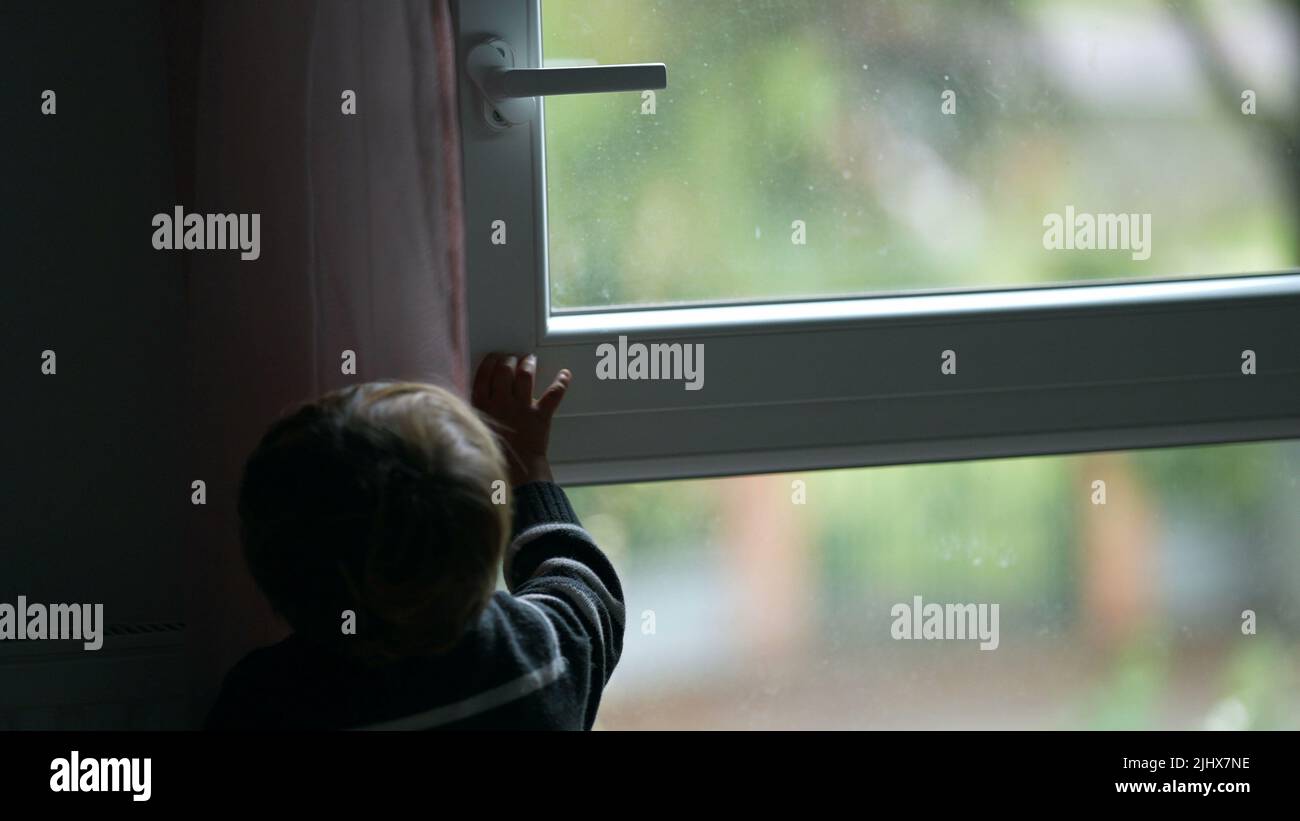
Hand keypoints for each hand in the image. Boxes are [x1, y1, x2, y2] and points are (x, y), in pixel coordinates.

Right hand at [472, 352, 571, 486]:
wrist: (514, 473)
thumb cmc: (495, 451)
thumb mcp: (477, 428)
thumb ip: (479, 410)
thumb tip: (483, 392)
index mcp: (482, 406)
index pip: (484, 374)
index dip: (491, 362)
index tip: (495, 358)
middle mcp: (501, 402)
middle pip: (504, 370)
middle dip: (509, 360)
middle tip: (512, 359)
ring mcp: (522, 408)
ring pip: (525, 376)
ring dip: (528, 364)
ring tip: (530, 360)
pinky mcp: (540, 415)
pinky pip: (554, 394)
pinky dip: (561, 382)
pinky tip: (565, 374)